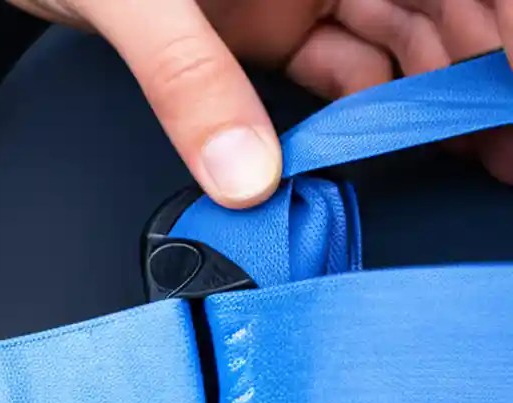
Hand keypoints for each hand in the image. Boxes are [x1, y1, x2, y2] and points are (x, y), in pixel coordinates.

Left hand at [11, 0, 512, 198]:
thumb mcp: (135, 2)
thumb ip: (189, 80)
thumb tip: (246, 175)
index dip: (509, 24)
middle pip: (443, 3)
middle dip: (480, 75)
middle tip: (508, 154)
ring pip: (398, 40)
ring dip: (431, 101)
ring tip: (475, 164)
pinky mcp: (262, 24)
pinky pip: (335, 68)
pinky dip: (359, 110)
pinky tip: (379, 153)